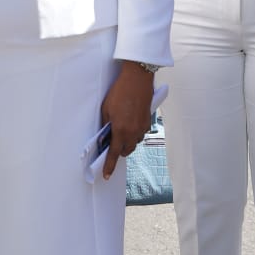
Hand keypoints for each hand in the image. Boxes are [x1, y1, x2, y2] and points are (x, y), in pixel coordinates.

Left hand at [99, 62, 153, 180]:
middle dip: (119, 150)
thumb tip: (105, 135)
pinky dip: (135, 131)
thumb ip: (106, 125)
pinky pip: (141, 133)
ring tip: (122, 128)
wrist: (137, 79)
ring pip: (134, 142)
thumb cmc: (120, 92)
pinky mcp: (148, 121)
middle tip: (113, 142)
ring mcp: (142, 127)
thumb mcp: (106, 109)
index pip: (113, 154)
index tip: (106, 175)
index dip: (109, 166)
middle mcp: (132, 132)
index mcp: (120, 130)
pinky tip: (131, 121)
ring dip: (128, 140)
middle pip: (126, 151)